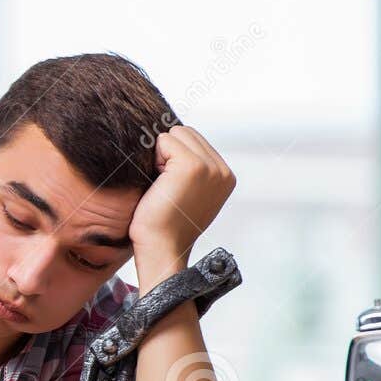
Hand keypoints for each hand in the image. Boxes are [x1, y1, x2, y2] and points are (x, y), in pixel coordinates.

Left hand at [128, 124, 234, 265]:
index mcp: (225, 176)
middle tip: (165, 185)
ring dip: (161, 155)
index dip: (174, 157)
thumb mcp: (189, 193)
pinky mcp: (193, 166)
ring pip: (175, 134)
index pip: (194, 139)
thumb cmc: (165, 224)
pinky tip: (159, 184)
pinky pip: (164, 140)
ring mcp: (210, 167)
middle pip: (185, 132)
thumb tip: (171, 138)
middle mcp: (223, 170)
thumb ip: (192, 168)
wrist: (162, 247)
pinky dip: (155, 158)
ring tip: (163, 185)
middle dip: (168, 153)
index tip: (173, 187)